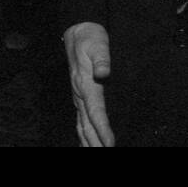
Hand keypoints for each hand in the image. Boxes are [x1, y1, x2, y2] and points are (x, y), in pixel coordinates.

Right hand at [64, 21, 113, 146]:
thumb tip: (103, 72)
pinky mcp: (79, 97)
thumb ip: (102, 58)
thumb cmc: (90, 38)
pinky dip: (83, 136)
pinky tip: (87, 144)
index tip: (110, 143)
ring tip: (97, 153)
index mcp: (85, 84)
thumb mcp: (97, 43)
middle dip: (96, 143)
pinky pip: (80, 121)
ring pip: (82, 126)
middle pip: (87, 125)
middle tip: (107, 154)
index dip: (102, 129)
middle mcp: (79, 94)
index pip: (95, 111)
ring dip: (89, 143)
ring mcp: (77, 97)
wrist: (77, 32)